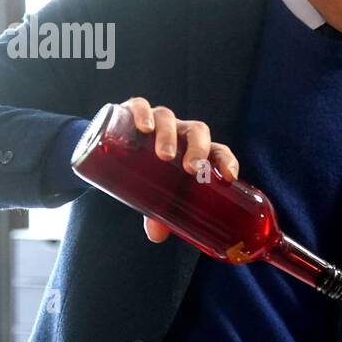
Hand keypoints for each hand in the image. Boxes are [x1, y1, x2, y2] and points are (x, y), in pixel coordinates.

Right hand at [120, 97, 240, 242]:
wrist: (112, 150)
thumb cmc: (147, 174)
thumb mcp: (155, 195)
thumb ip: (159, 214)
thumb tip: (157, 236)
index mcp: (195, 150)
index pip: (218, 151)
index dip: (226, 161)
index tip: (228, 177)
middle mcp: (179, 132)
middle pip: (197, 131)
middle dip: (197, 148)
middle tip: (191, 169)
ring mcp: (157, 121)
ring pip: (168, 118)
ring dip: (169, 135)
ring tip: (165, 155)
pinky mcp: (130, 112)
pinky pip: (139, 104)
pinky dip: (142, 112)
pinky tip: (143, 126)